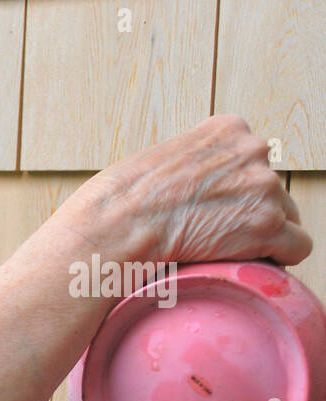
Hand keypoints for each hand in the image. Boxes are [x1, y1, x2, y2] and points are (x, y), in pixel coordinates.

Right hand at [56, 114, 311, 268]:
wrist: (112, 228)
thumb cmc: (118, 201)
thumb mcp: (159, 157)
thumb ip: (193, 163)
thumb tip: (198, 186)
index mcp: (227, 129)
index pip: (253, 160)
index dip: (233, 190)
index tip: (210, 207)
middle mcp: (253, 149)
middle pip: (272, 189)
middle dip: (247, 213)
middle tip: (212, 234)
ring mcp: (263, 186)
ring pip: (286, 218)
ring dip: (258, 237)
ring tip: (219, 251)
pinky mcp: (267, 225)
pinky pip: (297, 247)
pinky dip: (276, 259)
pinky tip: (244, 263)